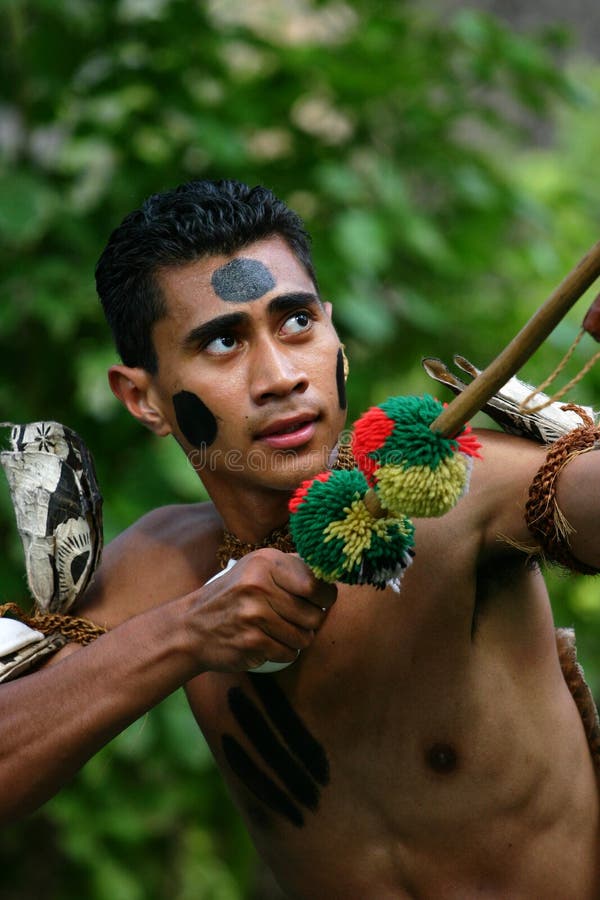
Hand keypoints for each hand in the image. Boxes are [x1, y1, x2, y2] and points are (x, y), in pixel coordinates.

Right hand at [186, 549, 336, 671]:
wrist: (190, 628)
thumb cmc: (232, 595)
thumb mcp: (255, 568)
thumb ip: (290, 568)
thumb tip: (332, 573)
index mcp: (264, 562)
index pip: (316, 585)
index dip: (325, 597)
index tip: (320, 601)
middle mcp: (258, 586)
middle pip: (314, 615)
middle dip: (311, 622)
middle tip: (295, 619)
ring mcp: (254, 615)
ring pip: (304, 637)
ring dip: (297, 639)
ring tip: (278, 631)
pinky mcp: (251, 642)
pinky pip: (289, 654)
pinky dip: (283, 653)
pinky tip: (267, 643)